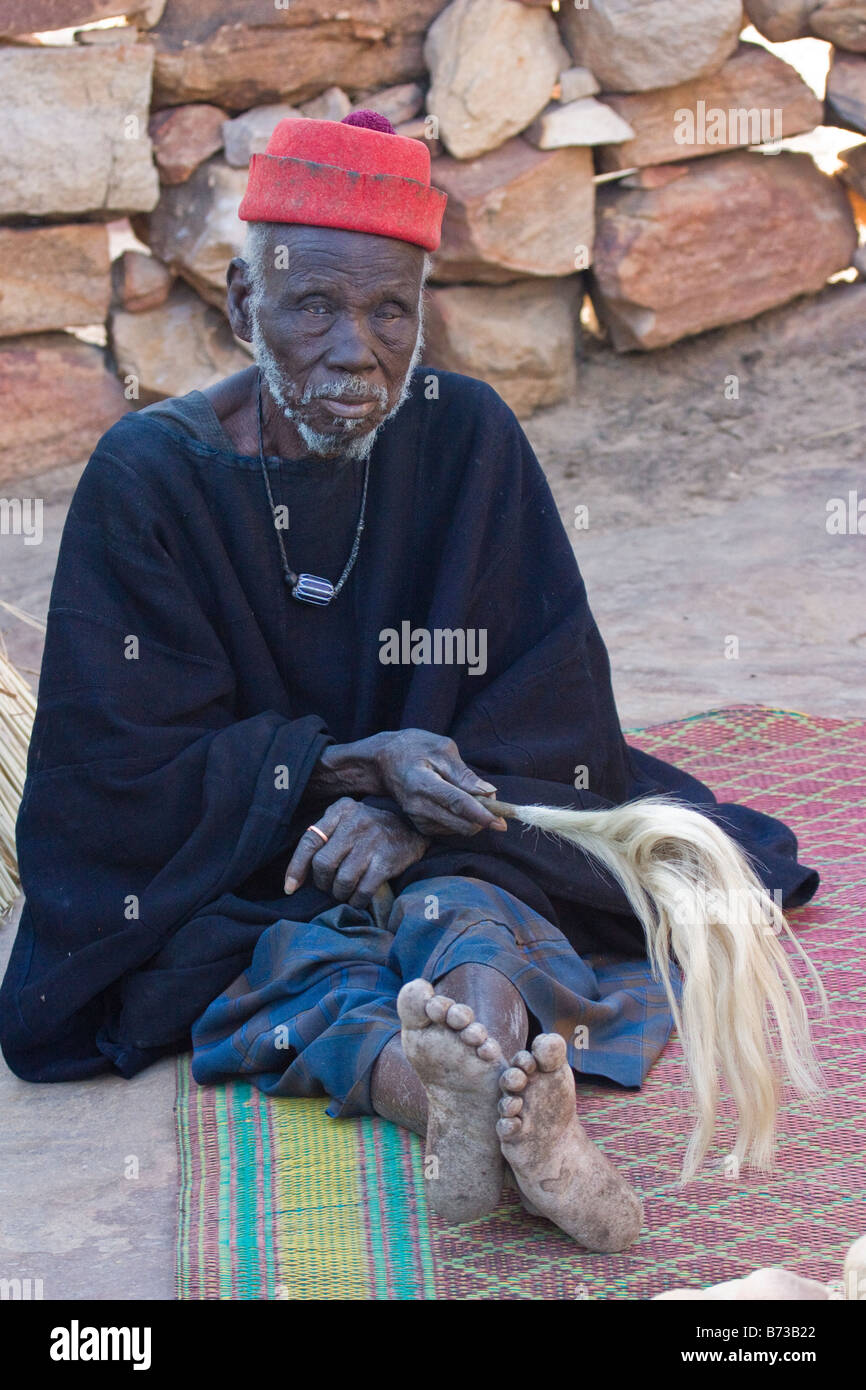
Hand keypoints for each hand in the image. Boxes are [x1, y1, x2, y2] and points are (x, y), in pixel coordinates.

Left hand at [283, 798, 429, 908]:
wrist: (413, 829)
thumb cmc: (370, 829)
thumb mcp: (347, 819)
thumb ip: (324, 835)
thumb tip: (297, 874)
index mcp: (340, 811)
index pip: (310, 840)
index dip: (296, 867)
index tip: (290, 888)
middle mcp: (355, 823)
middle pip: (323, 864)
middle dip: (322, 882)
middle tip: (328, 886)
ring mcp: (372, 842)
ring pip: (342, 880)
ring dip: (339, 893)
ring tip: (344, 892)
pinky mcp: (386, 861)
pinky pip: (363, 890)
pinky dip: (356, 900)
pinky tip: (358, 898)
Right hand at [371, 728, 507, 837]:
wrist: (382, 762)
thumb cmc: (414, 748)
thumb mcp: (441, 749)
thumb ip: (464, 773)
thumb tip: (489, 792)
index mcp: (422, 783)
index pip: (457, 803)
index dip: (481, 814)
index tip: (501, 822)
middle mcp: (418, 806)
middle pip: (461, 823)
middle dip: (484, 818)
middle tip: (493, 802)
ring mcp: (418, 819)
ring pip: (459, 829)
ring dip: (474, 818)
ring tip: (471, 795)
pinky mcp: (421, 826)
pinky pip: (451, 829)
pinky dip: (463, 820)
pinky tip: (460, 803)